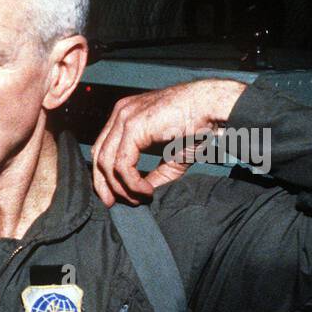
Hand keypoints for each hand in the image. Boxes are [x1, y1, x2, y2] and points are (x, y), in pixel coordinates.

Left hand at [90, 78, 247, 206]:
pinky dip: (131, 183)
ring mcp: (125, 118)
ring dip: (120, 187)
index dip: (103, 177)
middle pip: (98, 156)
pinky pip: (122, 163)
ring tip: (139, 198)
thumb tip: (137, 194)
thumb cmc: (197, 126)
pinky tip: (145, 191)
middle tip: (114, 204)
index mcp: (126, 116)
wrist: (214, 108)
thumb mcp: (170, 157)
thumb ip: (152, 175)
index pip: (102, 150)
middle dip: (104, 185)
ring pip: (107, 162)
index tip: (112, 197)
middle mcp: (121, 114)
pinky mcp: (134, 126)